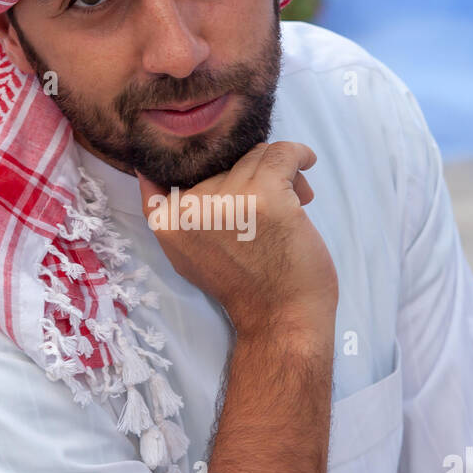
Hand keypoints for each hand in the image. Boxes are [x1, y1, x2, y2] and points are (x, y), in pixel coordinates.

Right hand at [137, 141, 338, 341]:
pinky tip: (307, 162)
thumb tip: (173, 164)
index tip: (226, 175)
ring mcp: (228, 198)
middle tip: (272, 203)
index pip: (176, 165)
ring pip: (256, 155)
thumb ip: (172, 214)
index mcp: (166, 219)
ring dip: (280, 171)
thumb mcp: (186, 254)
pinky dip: (299, 155)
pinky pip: (282, 153)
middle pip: (224, 158)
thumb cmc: (243, 287)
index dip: (203, 165)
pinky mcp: (264, 195)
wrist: (279, 319)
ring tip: (295, 198)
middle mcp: (191, 205)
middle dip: (252, 174)